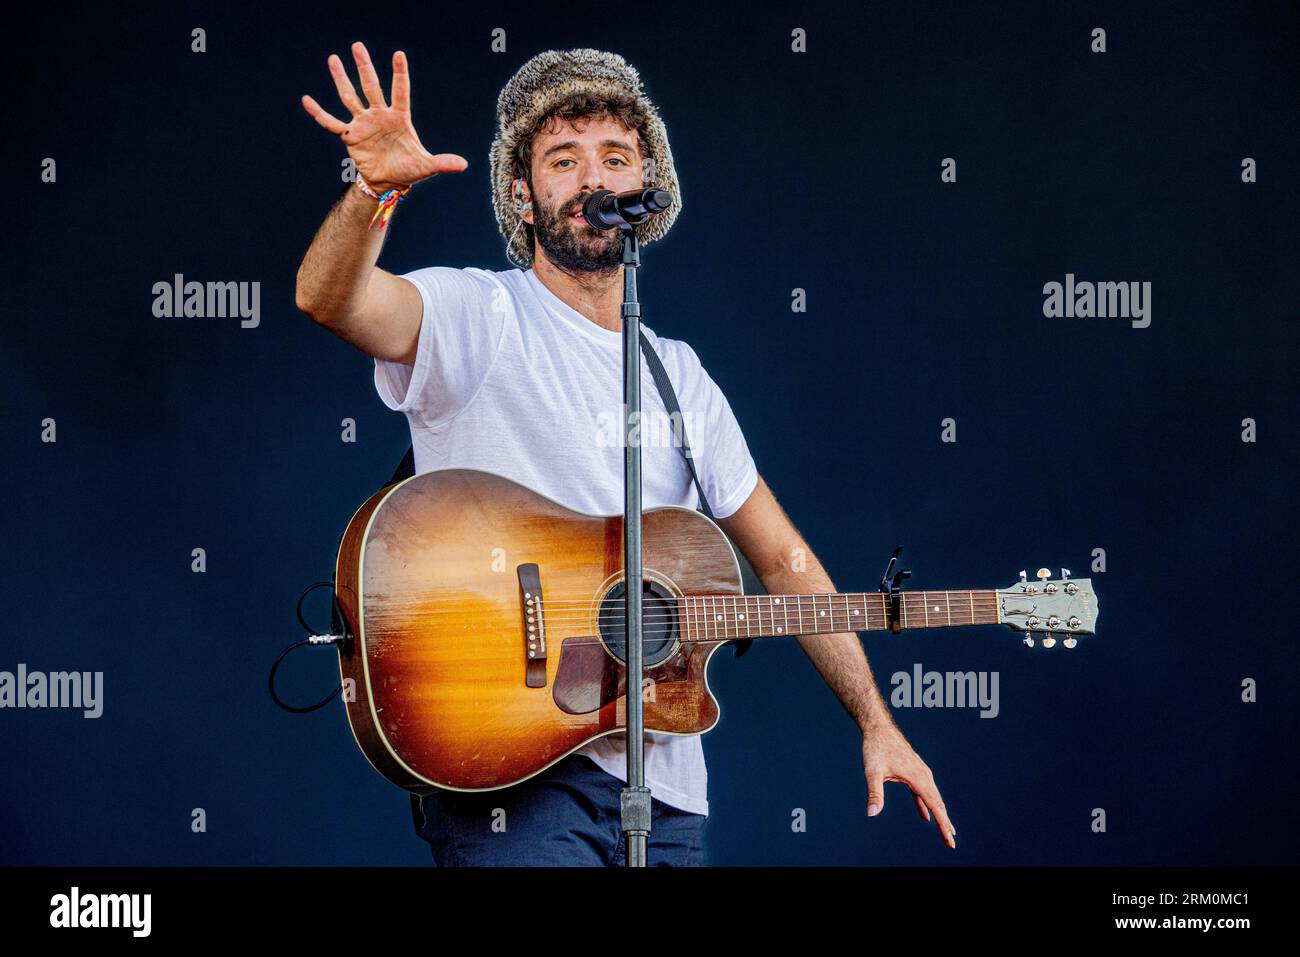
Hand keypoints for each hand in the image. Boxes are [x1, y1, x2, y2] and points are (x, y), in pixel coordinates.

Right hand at [302, 42, 467, 191]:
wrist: (387, 182)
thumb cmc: (408, 170)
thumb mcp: (427, 166)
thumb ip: (443, 163)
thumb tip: (464, 165)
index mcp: (399, 118)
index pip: (400, 92)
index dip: (399, 75)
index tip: (398, 54)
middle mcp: (379, 115)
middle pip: (371, 87)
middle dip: (364, 67)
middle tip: (357, 45)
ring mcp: (363, 123)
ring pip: (350, 97)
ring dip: (342, 79)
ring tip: (334, 58)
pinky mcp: (350, 135)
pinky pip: (331, 122)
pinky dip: (319, 113)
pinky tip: (306, 100)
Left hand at [862, 722, 955, 848]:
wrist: (878, 728)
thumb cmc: (875, 748)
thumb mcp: (872, 772)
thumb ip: (874, 793)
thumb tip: (872, 813)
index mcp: (918, 777)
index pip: (935, 805)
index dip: (943, 824)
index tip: (950, 839)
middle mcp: (923, 775)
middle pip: (938, 803)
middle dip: (945, 823)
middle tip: (951, 842)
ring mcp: (920, 772)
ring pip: (933, 797)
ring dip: (939, 814)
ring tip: (945, 830)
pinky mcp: (914, 771)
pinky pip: (923, 792)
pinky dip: (925, 804)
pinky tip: (925, 815)